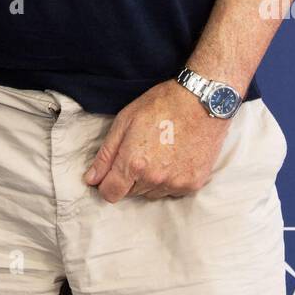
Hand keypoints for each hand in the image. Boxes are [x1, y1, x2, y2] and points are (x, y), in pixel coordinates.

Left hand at [82, 79, 229, 202]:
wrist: (202, 101)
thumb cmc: (161, 104)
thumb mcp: (125, 120)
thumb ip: (106, 154)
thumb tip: (91, 179)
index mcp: (133, 163)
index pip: (110, 193)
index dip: (107, 183)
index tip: (112, 172)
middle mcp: (154, 179)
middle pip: (131, 193)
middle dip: (130, 178)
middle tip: (142, 151)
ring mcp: (175, 183)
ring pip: (152, 193)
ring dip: (151, 180)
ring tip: (160, 153)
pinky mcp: (193, 184)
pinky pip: (173, 191)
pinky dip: (171, 179)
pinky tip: (175, 157)